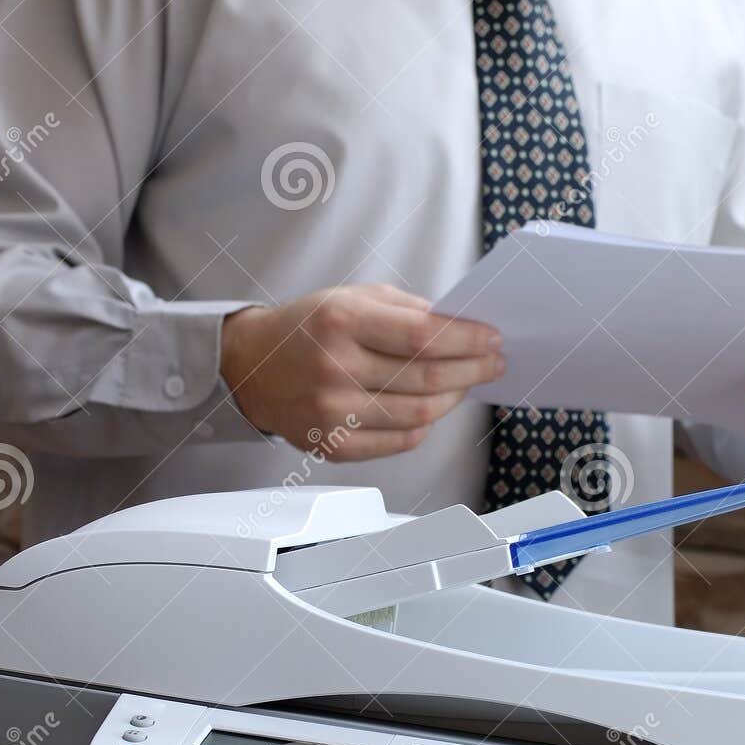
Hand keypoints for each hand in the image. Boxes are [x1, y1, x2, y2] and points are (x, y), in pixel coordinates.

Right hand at [220, 284, 503, 459]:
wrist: (252, 368)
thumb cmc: (307, 328)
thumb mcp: (351, 298)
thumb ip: (406, 310)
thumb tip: (461, 328)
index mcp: (340, 321)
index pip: (422, 336)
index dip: (466, 340)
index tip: (492, 339)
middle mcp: (335, 369)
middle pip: (427, 378)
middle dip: (472, 369)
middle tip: (493, 362)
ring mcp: (333, 413)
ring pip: (420, 414)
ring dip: (454, 399)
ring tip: (466, 384)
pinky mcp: (334, 446)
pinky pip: (400, 440)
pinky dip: (425, 424)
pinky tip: (432, 408)